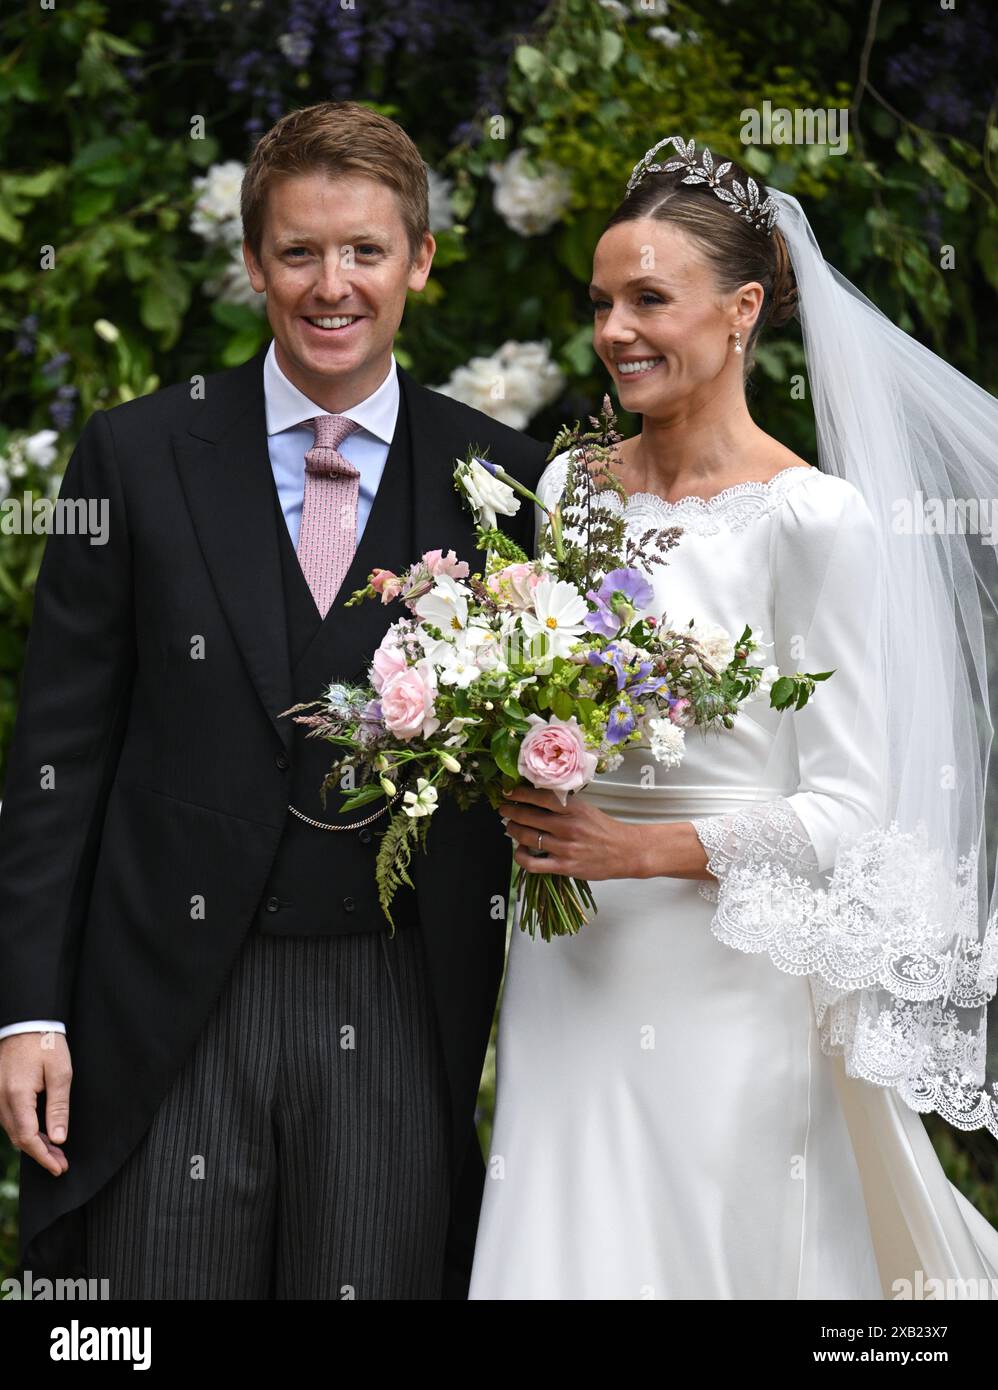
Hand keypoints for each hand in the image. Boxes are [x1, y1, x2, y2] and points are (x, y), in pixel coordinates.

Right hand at [0, 1032, 71, 1176]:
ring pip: (12, 1130)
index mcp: (17, 1095)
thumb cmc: (45, 1043)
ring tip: (55, 1151)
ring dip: (32, 1142)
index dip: (43, 1156)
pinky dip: (24, 1129)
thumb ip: (58, 1107)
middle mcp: (0, 1099)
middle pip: (18, 1138)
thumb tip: (58, 1138)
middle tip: (60, 1163)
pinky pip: (9, 1119)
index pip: (27, 1137)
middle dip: (40, 1153)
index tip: (58, 1167)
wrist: (25, 1021)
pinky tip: (40, 1132)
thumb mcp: (60, 1073)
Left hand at [499, 786, 641, 879]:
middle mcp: (568, 826)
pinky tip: (520, 849)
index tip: (509, 792)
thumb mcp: (585, 809)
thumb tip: (535, 798)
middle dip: (510, 812)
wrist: (625, 852)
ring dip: (513, 830)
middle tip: (504, 810)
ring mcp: (565, 847)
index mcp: (574, 808)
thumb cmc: (604, 829)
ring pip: (527, 837)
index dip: (520, 793)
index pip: (540, 796)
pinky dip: (520, 856)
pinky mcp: (564, 866)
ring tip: (510, 827)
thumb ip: (562, 805)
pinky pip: (533, 863)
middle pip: (528, 816)